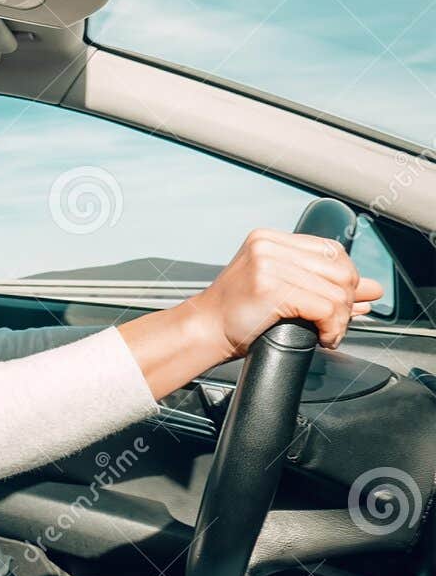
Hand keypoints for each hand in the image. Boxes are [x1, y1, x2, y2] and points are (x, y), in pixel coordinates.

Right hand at [188, 228, 382, 358]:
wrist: (204, 330)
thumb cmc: (238, 314)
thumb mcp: (281, 289)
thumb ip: (322, 284)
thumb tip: (372, 290)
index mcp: (268, 239)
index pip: (331, 250)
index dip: (344, 280)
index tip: (339, 305)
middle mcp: (268, 245)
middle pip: (340, 268)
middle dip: (346, 302)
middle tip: (333, 324)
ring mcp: (268, 264)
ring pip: (337, 290)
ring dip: (340, 320)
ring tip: (326, 332)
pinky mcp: (271, 287)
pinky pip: (326, 308)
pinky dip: (332, 328)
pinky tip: (321, 337)